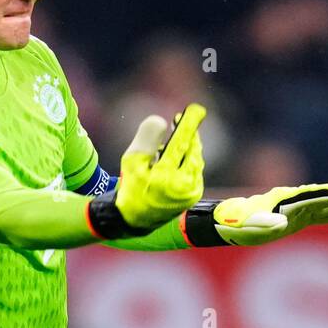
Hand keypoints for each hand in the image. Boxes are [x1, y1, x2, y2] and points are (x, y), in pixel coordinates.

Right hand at [114, 103, 205, 229]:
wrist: (134, 219)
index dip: (189, 123)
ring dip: (188, 145)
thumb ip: (147, 137)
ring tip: (174, 138)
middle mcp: (184, 186)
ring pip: (195, 159)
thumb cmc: (131, 187)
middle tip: (180, 119)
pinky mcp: (194, 196)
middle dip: (188, 132)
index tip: (196, 108)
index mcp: (167, 177)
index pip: (182, 143)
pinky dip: (188, 159)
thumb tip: (162, 122)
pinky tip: (176, 157)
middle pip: (192, 149)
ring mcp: (191, 192)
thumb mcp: (132, 160)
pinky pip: (195, 170)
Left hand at [212, 179, 327, 245]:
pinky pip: (319, 215)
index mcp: (283, 200)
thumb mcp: (247, 224)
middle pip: (321, 198)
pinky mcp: (295, 219)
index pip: (311, 197)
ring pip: (323, 205)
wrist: (228, 223)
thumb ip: (263, 222)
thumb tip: (280, 223)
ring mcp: (295, 210)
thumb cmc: (236, 223)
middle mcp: (292, 202)